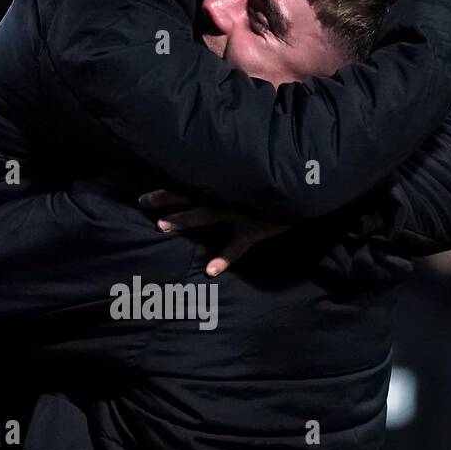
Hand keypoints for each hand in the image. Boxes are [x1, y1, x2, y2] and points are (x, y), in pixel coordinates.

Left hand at [139, 189, 289, 275]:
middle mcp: (228, 196)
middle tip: (142, 201)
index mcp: (225, 184)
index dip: (168, 186)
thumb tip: (212, 185)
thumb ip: (235, 182)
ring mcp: (241, 212)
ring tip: (162, 226)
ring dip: (184, 219)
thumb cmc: (277, 183)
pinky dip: (224, 258)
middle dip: (165, 198)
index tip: (144, 190)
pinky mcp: (256, 229)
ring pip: (207, 214)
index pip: (191, 181)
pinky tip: (211, 272)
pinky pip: (237, 246)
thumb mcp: (255, 178)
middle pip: (191, 194)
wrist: (308, 187)